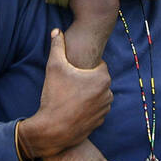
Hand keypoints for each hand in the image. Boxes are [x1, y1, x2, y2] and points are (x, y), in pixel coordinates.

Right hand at [18, 29, 112, 158]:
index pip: (98, 65)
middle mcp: (108, 94)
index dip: (84, 66)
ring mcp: (105, 109)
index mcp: (102, 78)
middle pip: (98, 80)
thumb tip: (57, 31)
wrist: (53, 130)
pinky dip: (87, 107)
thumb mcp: (54, 67)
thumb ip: (57, 46)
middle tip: (69, 83)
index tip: (73, 71)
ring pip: (97, 94)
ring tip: (69, 96)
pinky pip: (95, 109)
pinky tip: (72, 108)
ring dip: (87, 94)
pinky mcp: (100, 122)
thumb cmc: (55, 96)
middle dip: (86, 80)